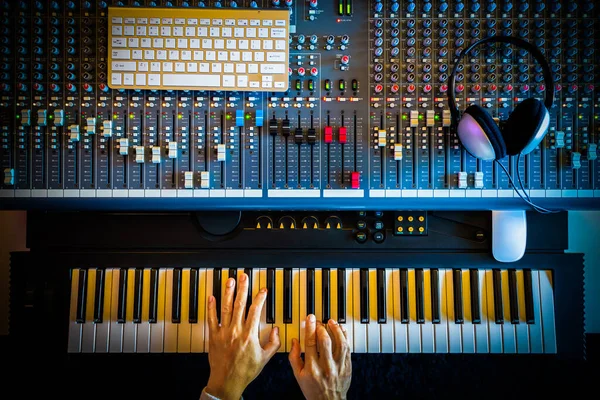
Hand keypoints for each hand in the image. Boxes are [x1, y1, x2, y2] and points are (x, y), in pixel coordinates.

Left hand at [205, 274, 280, 399]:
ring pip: (226, 308)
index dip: (259, 298)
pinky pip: (211, 319)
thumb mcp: (265, 358)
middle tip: (244, 277)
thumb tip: (277, 330)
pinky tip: (212, 297)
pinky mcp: (213, 336)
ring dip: (228, 293)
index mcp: (249, 336)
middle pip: (239, 305)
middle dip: (242, 289)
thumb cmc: (246, 371)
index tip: (262, 290)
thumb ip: (274, 343)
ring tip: (230, 281)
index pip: (255, 311)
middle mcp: (236, 332)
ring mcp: (223, 333)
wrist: (227, 382)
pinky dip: (211, 307)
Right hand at [288, 315, 351, 399]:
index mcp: (312, 368)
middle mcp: (326, 367)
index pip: (310, 343)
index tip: (310, 318)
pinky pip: (348, 348)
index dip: (310, 328)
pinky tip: (341, 330)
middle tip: (319, 321)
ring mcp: (338, 367)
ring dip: (336, 329)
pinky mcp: (347, 366)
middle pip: (325, 341)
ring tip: (331, 322)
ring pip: (340, 343)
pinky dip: (345, 337)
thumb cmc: (313, 389)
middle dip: (322, 327)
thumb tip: (294, 341)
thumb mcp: (298, 376)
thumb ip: (294, 357)